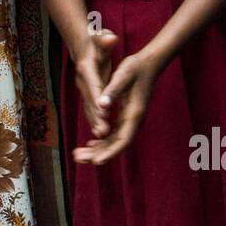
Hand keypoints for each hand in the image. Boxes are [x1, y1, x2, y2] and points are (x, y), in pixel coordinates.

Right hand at [72, 28, 117, 137]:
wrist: (83, 46)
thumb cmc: (94, 41)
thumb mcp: (99, 37)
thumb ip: (104, 40)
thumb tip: (111, 38)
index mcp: (86, 69)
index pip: (93, 85)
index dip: (98, 98)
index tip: (104, 110)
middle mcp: (82, 82)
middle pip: (90, 102)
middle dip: (96, 117)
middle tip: (103, 132)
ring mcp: (83, 90)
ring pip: (89, 109)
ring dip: (95, 123)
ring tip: (102, 137)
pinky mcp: (87, 95)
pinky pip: (91, 110)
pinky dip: (95, 121)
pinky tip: (101, 134)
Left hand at [73, 48, 158, 165]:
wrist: (148, 63)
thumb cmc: (136, 67)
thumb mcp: (123, 75)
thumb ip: (112, 91)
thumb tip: (102, 105)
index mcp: (134, 114)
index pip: (123, 140)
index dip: (110, 152)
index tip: (96, 162)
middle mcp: (133, 121)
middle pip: (116, 146)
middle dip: (98, 155)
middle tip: (76, 159)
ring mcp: (130, 120)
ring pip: (114, 142)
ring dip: (97, 151)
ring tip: (77, 155)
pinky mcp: (126, 117)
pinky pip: (114, 135)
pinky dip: (102, 142)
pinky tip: (90, 145)